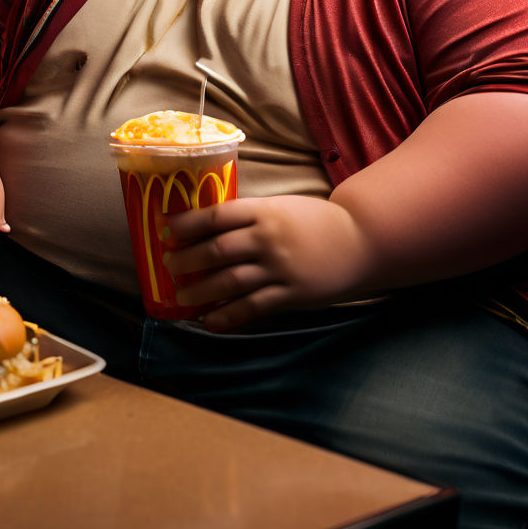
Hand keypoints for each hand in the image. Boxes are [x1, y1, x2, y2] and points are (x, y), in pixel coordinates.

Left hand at [163, 195, 368, 331]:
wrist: (361, 241)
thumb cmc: (314, 222)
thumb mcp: (281, 207)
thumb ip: (249, 216)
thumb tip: (206, 227)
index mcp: (264, 211)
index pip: (217, 216)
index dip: (187, 224)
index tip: (166, 231)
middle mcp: (269, 238)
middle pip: (217, 250)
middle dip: (186, 260)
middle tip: (168, 266)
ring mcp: (280, 268)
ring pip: (229, 282)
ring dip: (200, 291)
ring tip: (181, 297)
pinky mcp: (291, 294)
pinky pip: (252, 307)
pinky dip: (228, 316)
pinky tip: (210, 321)